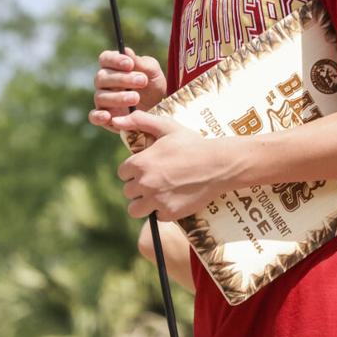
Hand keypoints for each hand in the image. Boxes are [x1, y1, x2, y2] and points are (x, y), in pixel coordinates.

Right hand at [90, 47, 166, 129]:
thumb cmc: (154, 86)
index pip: (105, 58)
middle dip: (122, 79)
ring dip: (118, 97)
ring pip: (100, 96)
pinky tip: (107, 116)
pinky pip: (94, 116)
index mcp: (113, 67)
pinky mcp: (105, 118)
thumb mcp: (153, 73)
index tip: (130, 64)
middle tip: (142, 81)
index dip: (114, 60)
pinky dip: (98, 116)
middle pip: (102, 77)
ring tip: (136, 98)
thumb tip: (126, 51)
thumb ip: (141, 63)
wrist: (162, 109)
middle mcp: (104, 83)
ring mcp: (103, 100)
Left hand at [113, 111, 234, 219]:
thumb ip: (140, 120)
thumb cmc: (193, 144)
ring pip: (135, 209)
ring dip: (145, 204)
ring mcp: (156, 200)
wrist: (220, 165)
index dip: (134, 171)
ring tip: (159, 196)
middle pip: (128, 192)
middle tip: (157, 181)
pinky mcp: (169, 213)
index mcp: (140, 163)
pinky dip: (164, 211)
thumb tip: (116, 120)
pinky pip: (156, 216)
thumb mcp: (168, 127)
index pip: (122, 173)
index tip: (147, 169)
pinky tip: (175, 200)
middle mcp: (144, 183)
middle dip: (140, 187)